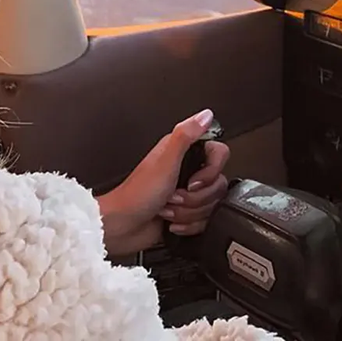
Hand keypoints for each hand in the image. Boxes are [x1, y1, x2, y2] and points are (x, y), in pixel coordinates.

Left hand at [98, 109, 230, 256]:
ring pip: (211, 205)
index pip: (218, 154)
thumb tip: (206, 115)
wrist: (123, 227)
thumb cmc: (136, 195)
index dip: (210, 171)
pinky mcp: (186, 213)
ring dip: (188, 212)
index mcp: (182, 152)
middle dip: (195, 198)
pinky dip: (187, 225)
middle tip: (173, 195)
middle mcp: (186, 170)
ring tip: (168, 207)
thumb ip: (186, 135)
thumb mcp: (164, 161)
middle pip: (217, 184)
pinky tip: (170, 220)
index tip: (193, 180)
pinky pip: (204, 221)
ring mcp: (186, 193)